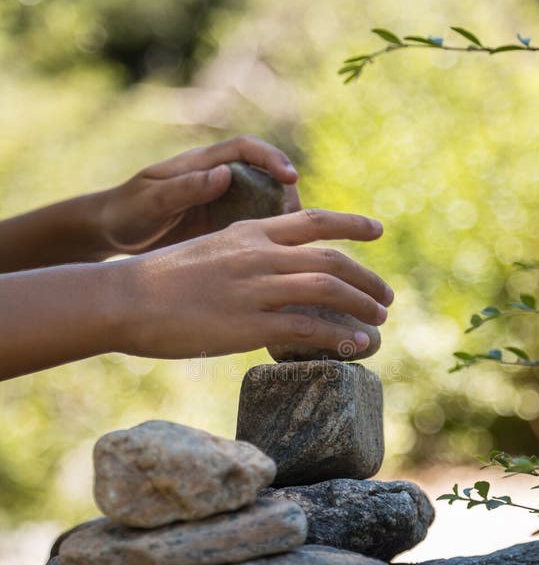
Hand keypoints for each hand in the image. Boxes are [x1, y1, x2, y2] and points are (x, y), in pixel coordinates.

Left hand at [98, 136, 300, 253]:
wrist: (112, 235)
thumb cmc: (126, 212)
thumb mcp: (151, 201)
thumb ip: (186, 188)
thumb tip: (224, 174)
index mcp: (201, 164)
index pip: (246, 150)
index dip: (272, 159)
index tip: (291, 178)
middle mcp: (217, 180)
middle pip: (265, 177)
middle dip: (286, 194)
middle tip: (298, 220)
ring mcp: (222, 205)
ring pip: (264, 205)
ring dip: (282, 220)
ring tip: (294, 244)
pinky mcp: (222, 229)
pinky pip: (254, 230)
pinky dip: (269, 240)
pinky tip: (278, 260)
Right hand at [110, 208, 392, 358]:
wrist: (125, 297)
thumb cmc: (159, 279)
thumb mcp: (207, 249)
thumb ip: (242, 255)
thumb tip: (267, 272)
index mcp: (248, 232)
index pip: (313, 220)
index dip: (351, 224)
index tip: (377, 230)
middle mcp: (258, 255)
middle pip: (330, 258)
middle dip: (366, 277)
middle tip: (386, 296)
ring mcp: (255, 288)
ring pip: (327, 289)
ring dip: (362, 305)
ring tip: (380, 320)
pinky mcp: (248, 324)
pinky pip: (308, 327)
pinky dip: (339, 335)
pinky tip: (358, 344)